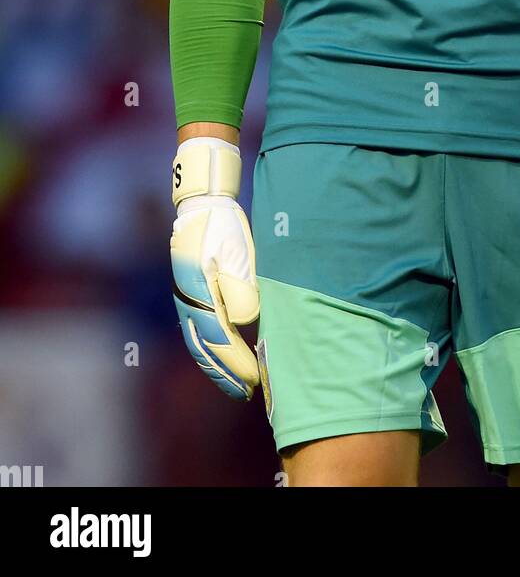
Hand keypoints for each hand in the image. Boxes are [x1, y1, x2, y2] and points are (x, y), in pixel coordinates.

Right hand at [170, 137, 259, 399]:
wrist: (202, 206)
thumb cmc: (223, 226)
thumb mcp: (237, 250)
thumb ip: (240, 285)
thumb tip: (246, 320)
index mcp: (199, 291)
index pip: (220, 337)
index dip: (236, 361)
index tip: (255, 377)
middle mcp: (187, 301)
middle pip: (205, 347)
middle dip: (226, 373)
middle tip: (248, 391)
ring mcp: (186, 300)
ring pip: (199, 343)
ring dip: (217, 367)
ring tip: (237, 384)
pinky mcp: (190, 297)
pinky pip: (199, 332)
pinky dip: (211, 351)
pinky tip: (226, 358)